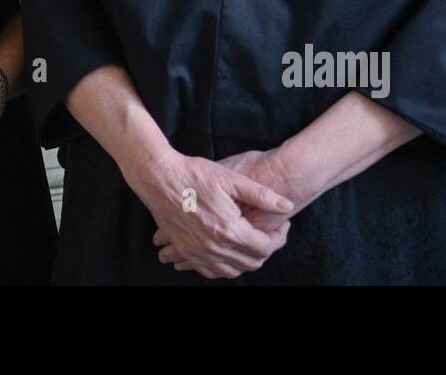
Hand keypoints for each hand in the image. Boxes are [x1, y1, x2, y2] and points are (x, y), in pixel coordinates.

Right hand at [123, 149, 293, 279]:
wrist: (158, 177)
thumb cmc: (194, 174)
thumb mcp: (231, 179)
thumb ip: (262, 195)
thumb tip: (287, 206)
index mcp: (229, 229)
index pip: (264, 248)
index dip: (278, 238)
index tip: (282, 226)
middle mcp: (214, 247)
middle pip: (251, 262)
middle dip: (265, 250)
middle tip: (269, 233)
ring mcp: (197, 252)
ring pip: (232, 271)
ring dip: (246, 261)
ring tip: (250, 242)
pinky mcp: (185, 251)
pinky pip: (210, 271)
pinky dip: (224, 267)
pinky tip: (227, 253)